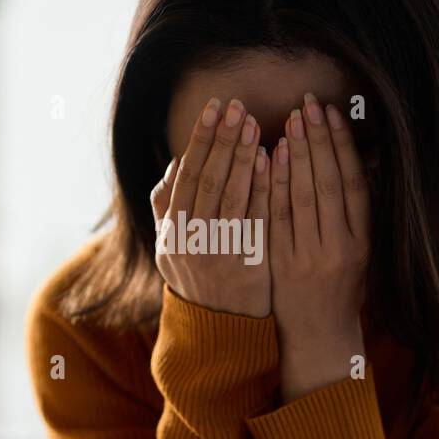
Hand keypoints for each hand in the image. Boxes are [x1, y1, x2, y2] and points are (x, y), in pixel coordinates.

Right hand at [151, 97, 271, 317]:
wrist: (219, 332)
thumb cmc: (197, 279)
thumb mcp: (170, 248)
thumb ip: (166, 206)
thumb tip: (175, 162)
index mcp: (172, 234)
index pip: (185, 176)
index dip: (200, 140)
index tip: (214, 108)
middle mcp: (192, 243)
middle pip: (207, 181)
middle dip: (222, 140)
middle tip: (237, 107)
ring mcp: (221, 255)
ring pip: (232, 196)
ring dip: (243, 156)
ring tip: (254, 124)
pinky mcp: (250, 265)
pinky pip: (257, 218)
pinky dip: (263, 187)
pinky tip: (272, 160)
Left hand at [269, 94, 370, 401]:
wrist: (320, 336)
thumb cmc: (343, 288)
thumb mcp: (363, 252)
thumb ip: (361, 211)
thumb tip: (364, 160)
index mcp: (362, 242)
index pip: (352, 184)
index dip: (342, 147)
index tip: (332, 115)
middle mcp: (338, 248)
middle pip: (326, 184)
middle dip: (317, 141)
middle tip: (308, 105)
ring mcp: (308, 257)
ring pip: (301, 197)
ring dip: (295, 155)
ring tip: (290, 121)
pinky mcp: (281, 264)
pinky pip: (276, 218)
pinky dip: (274, 185)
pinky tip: (270, 157)